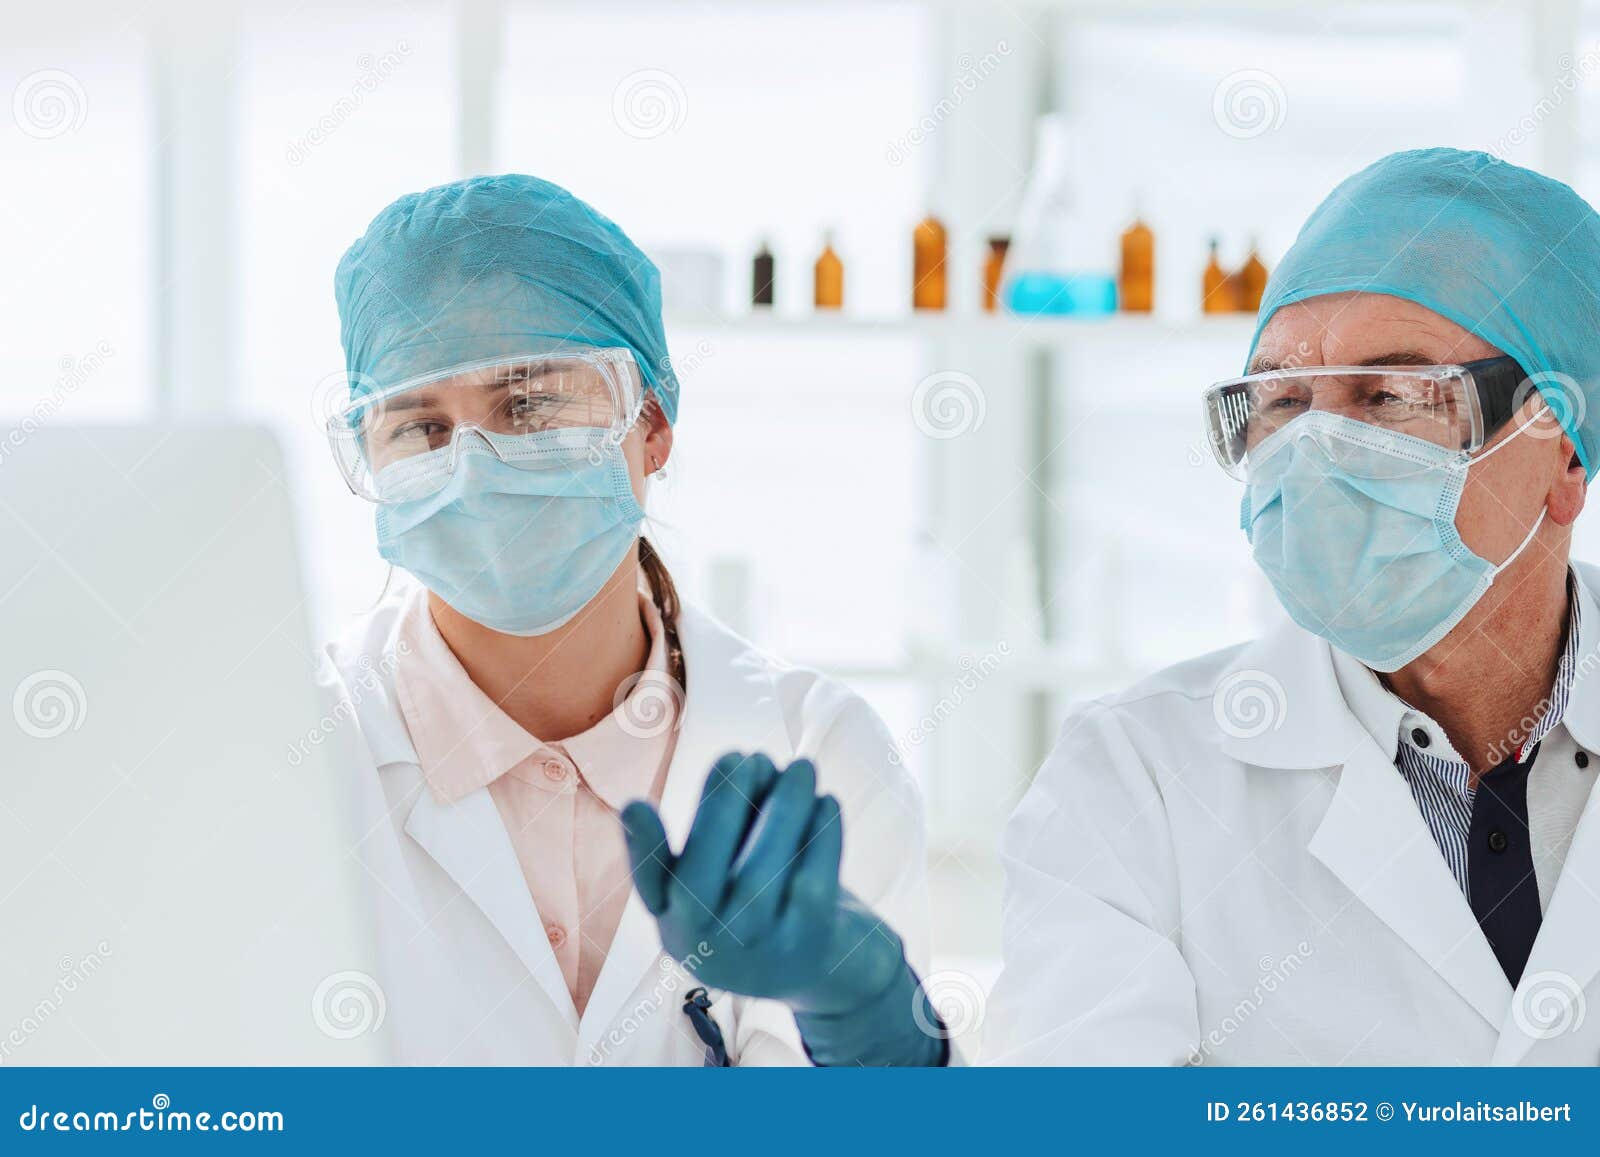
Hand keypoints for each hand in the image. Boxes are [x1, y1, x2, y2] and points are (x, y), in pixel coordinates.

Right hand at [620, 752, 902, 1014]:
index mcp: (679, 924)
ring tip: (801, 766)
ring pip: (762, 874)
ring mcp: (758, 954)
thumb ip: (725, 832)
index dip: (640, 848)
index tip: (635, 804)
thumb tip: (742, 765)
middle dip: (721, 805)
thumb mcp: (734, 878)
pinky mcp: (809, 947)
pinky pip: (813, 882)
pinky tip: (827, 802)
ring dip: (784, 807)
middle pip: (701, 877)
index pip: (650, 886)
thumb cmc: (777, 906)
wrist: (839, 976)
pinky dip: (821, 834)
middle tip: (746, 755)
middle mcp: (708, 949)